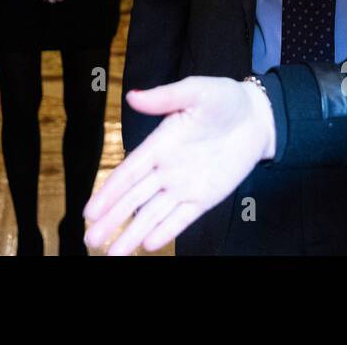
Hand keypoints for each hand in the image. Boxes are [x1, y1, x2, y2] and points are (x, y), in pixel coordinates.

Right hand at [83, 76, 275, 255]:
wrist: (257, 115)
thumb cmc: (224, 98)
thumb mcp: (196, 91)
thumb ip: (165, 97)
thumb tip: (132, 96)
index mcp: (159, 144)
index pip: (128, 174)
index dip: (108, 193)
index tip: (89, 212)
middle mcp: (166, 169)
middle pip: (133, 200)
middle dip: (112, 220)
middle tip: (90, 241)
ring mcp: (184, 185)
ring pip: (153, 214)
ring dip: (132, 233)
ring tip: (112, 255)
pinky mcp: (205, 197)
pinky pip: (182, 218)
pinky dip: (167, 231)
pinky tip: (149, 245)